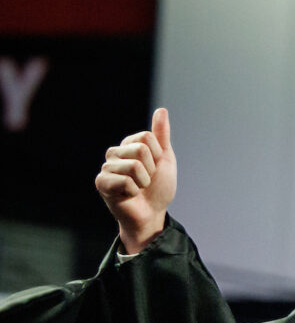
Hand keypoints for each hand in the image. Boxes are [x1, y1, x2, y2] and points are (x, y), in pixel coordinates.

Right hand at [96, 108, 176, 253]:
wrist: (152, 212)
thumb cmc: (158, 187)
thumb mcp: (165, 158)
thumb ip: (161, 135)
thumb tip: (161, 110)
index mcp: (129, 145)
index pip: (146, 137)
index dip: (157, 155)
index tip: (154, 168)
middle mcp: (115, 153)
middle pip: (140, 149)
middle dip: (151, 169)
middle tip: (145, 181)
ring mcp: (107, 167)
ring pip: (134, 166)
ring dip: (143, 182)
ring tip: (138, 188)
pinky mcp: (101, 183)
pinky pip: (125, 181)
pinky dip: (133, 191)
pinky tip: (128, 195)